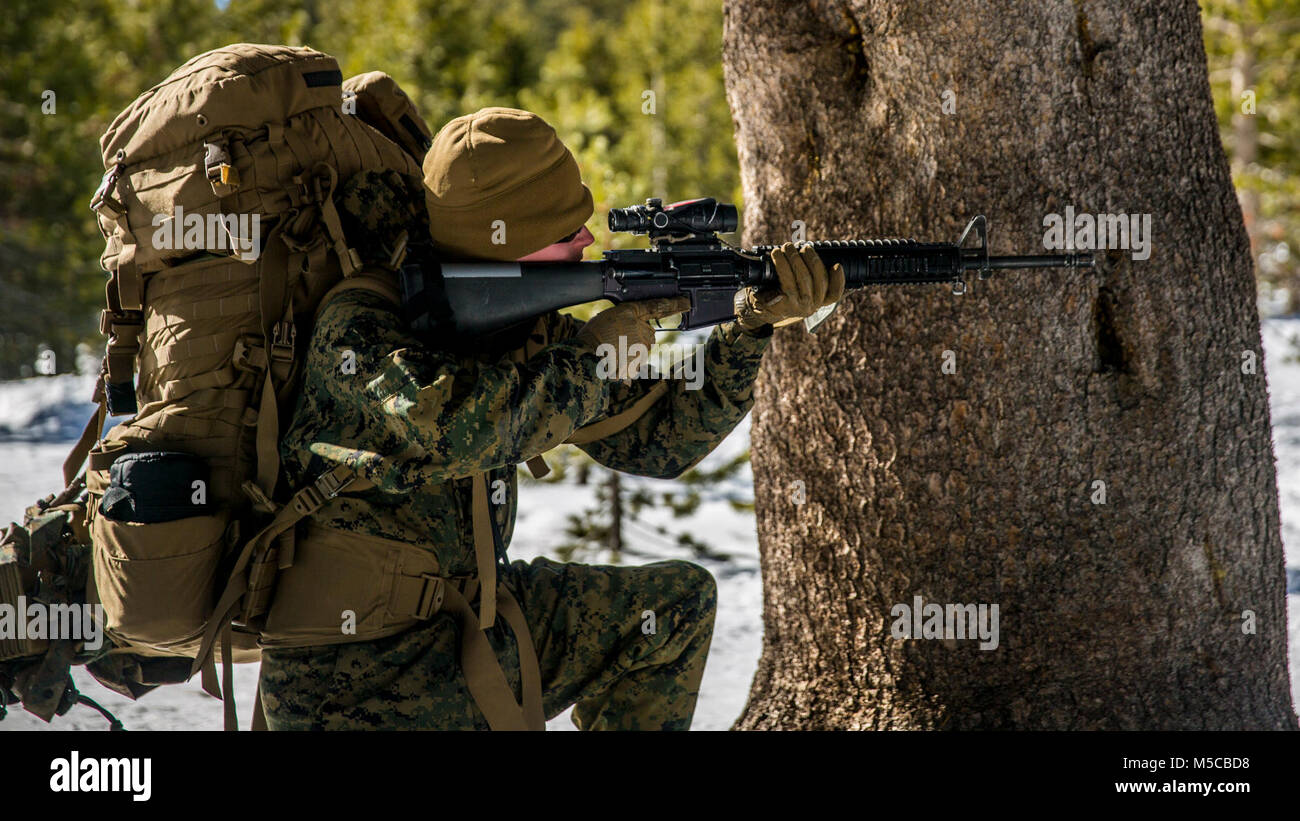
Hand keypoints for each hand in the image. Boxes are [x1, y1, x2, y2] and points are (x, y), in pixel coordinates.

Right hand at [575, 296, 690, 353]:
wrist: (585, 357)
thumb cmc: (593, 335)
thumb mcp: (609, 316)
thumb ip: (627, 319)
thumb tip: (635, 332)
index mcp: (632, 313)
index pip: (658, 306)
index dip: (675, 304)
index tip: (687, 303)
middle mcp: (640, 329)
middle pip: (647, 333)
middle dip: (636, 336)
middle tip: (615, 339)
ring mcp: (641, 347)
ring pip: (642, 348)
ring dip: (631, 350)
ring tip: (611, 350)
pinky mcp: (639, 362)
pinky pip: (637, 362)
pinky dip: (628, 363)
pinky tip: (614, 360)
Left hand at [735, 243, 844, 330]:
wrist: (760, 307)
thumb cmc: (782, 291)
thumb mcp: (798, 286)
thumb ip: (809, 274)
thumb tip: (810, 251)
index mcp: (818, 302)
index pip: (834, 294)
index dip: (838, 280)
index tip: (837, 265)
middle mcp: (812, 306)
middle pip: (819, 280)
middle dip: (812, 258)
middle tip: (803, 246)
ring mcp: (799, 306)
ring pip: (803, 277)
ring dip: (794, 258)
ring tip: (786, 247)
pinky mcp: (785, 303)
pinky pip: (786, 280)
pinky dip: (782, 264)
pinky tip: (777, 255)